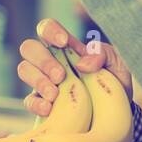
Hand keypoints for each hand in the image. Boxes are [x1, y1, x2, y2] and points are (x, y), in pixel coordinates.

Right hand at [18, 18, 132, 116]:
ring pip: (24, 70)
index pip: (47, 29)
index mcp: (67, 47)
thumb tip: (82, 63)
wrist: (116, 113)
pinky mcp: (42, 104)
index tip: (63, 42)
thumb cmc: (114, 82)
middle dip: (43, 60)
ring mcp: (44, 83)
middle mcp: (51, 62)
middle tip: (61, 75)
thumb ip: (104, 54)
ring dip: (38, 80)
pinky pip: (28, 101)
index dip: (49, 30)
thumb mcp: (117, 63)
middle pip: (29, 48)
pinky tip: (49, 108)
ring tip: (55, 94)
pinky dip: (36, 103)